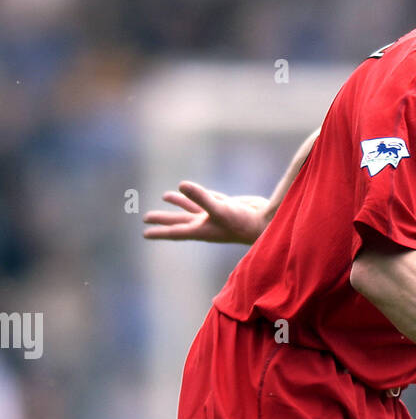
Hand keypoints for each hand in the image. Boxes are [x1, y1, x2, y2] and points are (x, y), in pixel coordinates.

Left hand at [143, 182, 267, 243]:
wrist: (267, 222)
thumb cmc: (244, 222)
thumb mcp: (220, 209)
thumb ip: (201, 197)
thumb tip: (181, 184)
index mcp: (202, 230)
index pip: (176, 231)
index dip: (160, 231)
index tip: (145, 233)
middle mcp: (207, 224)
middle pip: (180, 221)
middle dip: (163, 219)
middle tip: (145, 218)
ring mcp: (216, 215)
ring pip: (192, 209)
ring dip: (179, 204)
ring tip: (165, 197)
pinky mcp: (226, 206)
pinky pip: (207, 200)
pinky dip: (198, 197)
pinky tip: (191, 192)